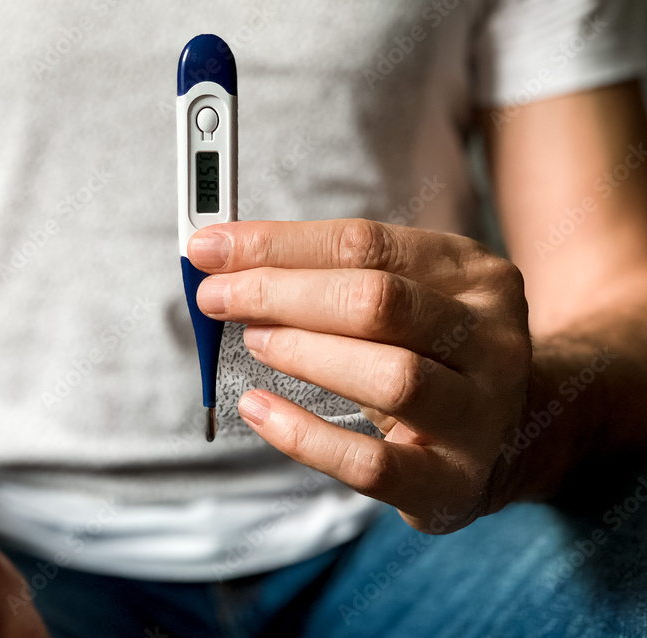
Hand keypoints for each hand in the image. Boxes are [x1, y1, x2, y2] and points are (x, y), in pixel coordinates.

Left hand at [188, 219, 532, 532]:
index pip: (365, 243)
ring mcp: (481, 416)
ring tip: (253, 341)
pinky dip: (302, 435)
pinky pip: (370, 463)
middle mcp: (491, 340)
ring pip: (390, 377)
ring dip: (302, 353)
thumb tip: (226, 262)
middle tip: (218, 296)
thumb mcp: (405, 296)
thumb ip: (330, 275)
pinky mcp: (452, 483)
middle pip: (377, 302)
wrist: (515, 434)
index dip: (278, 243)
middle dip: (280, 293)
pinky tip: (258, 408)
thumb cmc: (432, 351)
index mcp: (474, 275)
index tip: (211, 247)